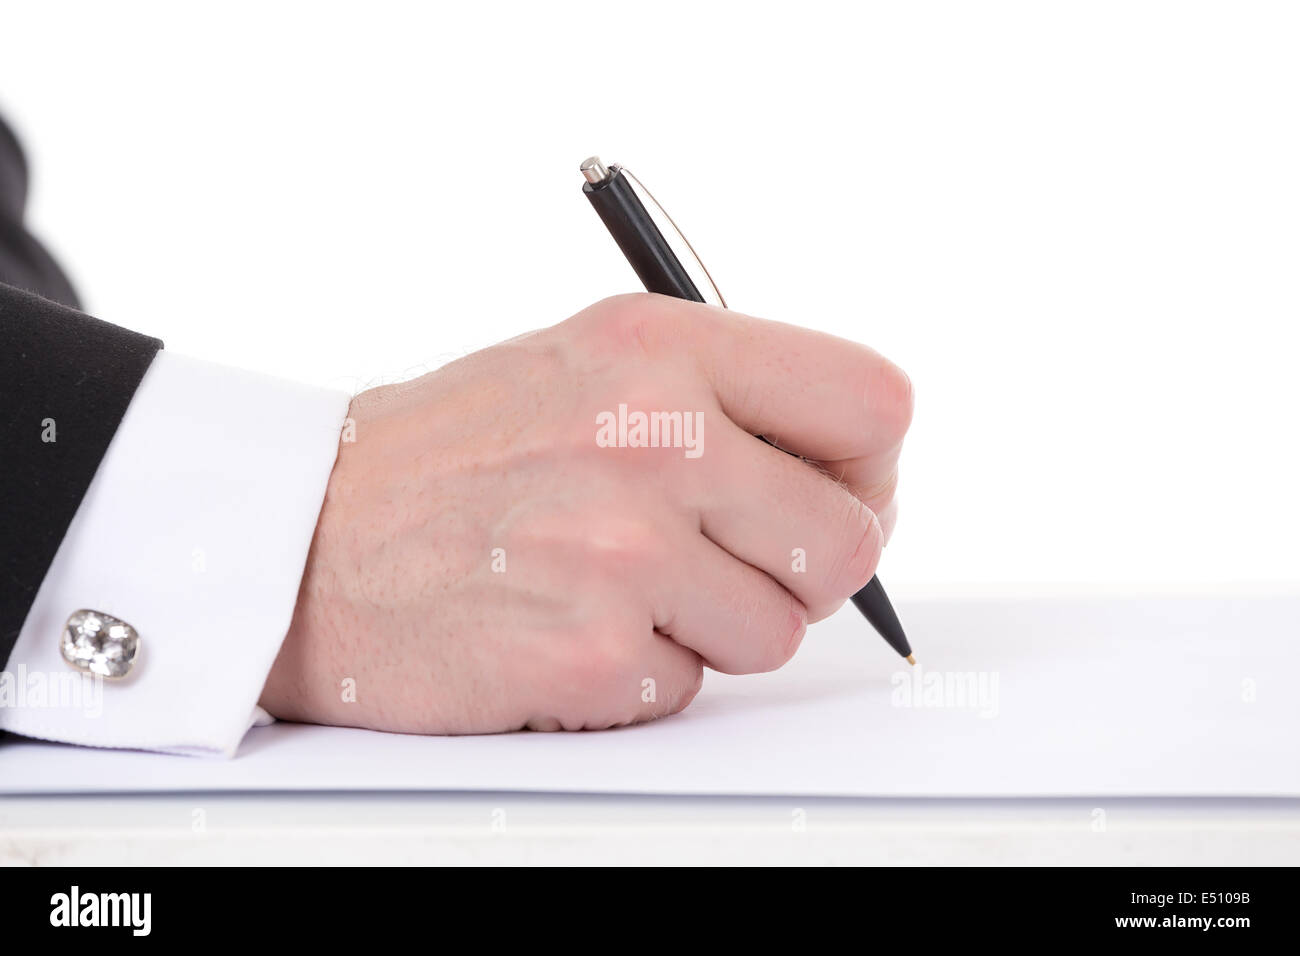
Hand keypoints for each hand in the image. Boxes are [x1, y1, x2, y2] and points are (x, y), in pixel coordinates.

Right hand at [259, 294, 912, 732]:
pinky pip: (685, 688)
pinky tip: (562, 627)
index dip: (869, 470)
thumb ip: (720, 399)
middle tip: (718, 564)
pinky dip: (636, 673)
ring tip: (613, 588)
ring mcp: (622, 546)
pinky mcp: (590, 648)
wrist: (304, 536)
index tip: (831, 497)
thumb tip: (851, 479)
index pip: (872, 403)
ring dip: (708, 629)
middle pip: (847, 542)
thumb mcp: (586, 366)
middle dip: (797, 573)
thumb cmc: (451, 456)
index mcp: (662, 347)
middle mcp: (652, 435)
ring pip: (774, 632)